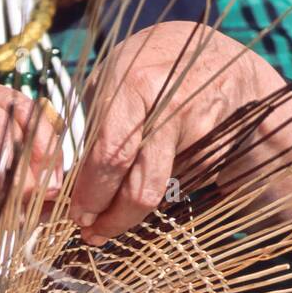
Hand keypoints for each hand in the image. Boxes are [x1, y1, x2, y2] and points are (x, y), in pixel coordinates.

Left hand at [69, 20, 291, 245]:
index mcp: (134, 82)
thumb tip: (67, 181)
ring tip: (111, 223)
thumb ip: (93, 124)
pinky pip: (179, 186)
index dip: (92, 194)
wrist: (224, 60)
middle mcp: (171, 106)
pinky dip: (158, 197)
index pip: (110, 155)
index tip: (78, 215)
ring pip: (160, 193)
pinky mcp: (219, 149)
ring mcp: (201, 129)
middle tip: (93, 232)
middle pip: (140, 186)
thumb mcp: (115, 78)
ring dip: (131, 217)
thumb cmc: (152, 68)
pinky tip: (144, 193)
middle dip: (112, 218)